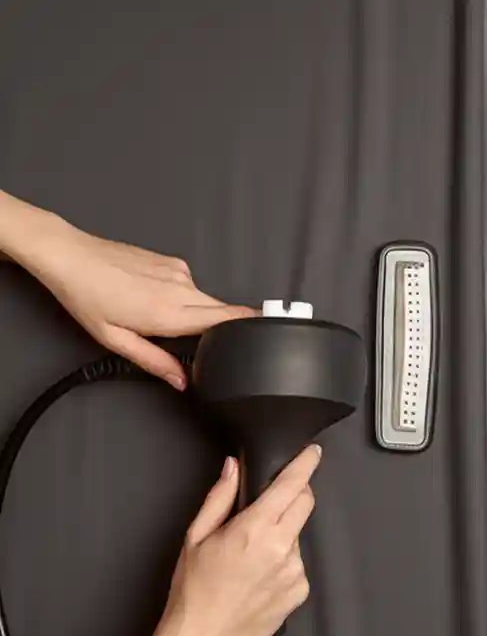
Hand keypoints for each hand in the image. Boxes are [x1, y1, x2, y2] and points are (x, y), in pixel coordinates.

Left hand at [0, 191, 252, 388]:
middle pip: (222, 311)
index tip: (267, 332)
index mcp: (168, 313)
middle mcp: (181, 289)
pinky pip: (190, 284)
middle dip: (218, 326)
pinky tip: (150, 293)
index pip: (227, 319)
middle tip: (197, 336)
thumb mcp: (114, 340)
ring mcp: (179, 272)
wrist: (70, 256)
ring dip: (192, 310)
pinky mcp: (173, 261)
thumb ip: (154, 362)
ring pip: (205, 298)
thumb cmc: (86, 296)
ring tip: (154, 311)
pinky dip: (179, 294)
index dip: (250, 327)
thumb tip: (180, 380)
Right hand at [119, 448, 318, 635]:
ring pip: (298, 535)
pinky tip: (259, 577)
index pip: (292, 485)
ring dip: (282, 535)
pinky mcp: (301, 589)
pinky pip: (297, 563)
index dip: (305, 464)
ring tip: (251, 558)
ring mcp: (295, 570)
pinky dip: (283, 562)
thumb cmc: (194, 590)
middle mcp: (281, 547)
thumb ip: (220, 497)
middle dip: (293, 496)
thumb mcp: (196, 537)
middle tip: (269, 506)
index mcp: (255, 529)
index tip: (312, 452)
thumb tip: (233, 467)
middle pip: (305, 504)